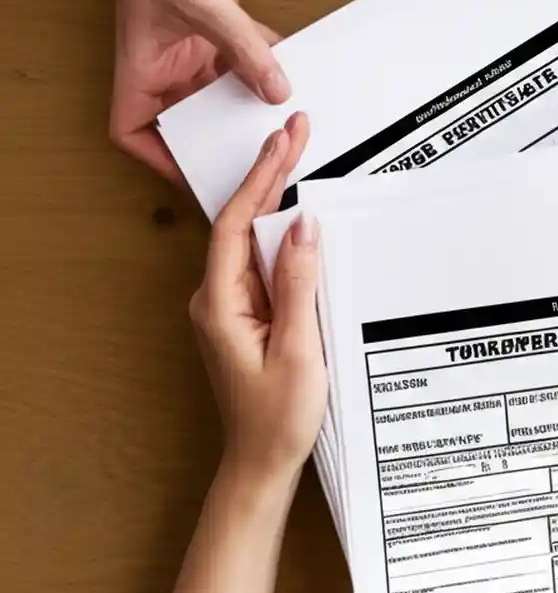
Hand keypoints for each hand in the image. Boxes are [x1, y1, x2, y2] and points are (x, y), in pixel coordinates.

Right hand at [104, 0, 290, 182]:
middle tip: (255, 154)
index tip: (192, 174)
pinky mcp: (215, 33)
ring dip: (250, 103)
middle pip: (188, 120)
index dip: (159, 158)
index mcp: (139, 68)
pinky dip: (266, 66)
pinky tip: (290, 70)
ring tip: (281, 121)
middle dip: (220, 136)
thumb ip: (242, 47)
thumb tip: (275, 86)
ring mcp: (190, 51)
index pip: (134, 131)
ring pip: (222, 94)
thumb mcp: (201, 3)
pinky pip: (243, 62)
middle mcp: (163, 66)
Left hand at [188, 113, 323, 479]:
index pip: (238, 225)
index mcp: (220, 304)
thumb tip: (304, 226)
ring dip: (279, 199)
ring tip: (301, 156)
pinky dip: (285, 234)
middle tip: (297, 131)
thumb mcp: (298, 349)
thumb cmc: (277, 417)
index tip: (283, 141)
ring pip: (255, 239)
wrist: (262, 461)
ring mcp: (231, 305)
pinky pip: (266, 263)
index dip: (261, 178)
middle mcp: (217, 298)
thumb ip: (300, 284)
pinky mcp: (249, 313)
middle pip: (244, 222)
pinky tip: (303, 216)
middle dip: (270, 174)